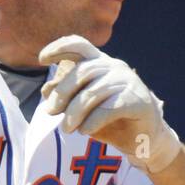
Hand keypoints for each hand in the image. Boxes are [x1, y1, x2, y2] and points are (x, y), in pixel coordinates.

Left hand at [39, 35, 181, 173]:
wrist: (143, 139)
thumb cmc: (109, 120)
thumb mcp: (82, 109)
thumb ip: (66, 97)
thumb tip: (46, 91)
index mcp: (101, 64)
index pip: (80, 45)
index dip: (59, 48)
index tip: (41, 59)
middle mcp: (115, 67)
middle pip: (82, 72)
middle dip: (62, 92)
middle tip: (50, 112)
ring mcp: (128, 82)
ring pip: (93, 93)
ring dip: (74, 112)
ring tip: (66, 129)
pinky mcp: (138, 101)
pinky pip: (108, 109)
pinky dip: (92, 121)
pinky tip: (84, 131)